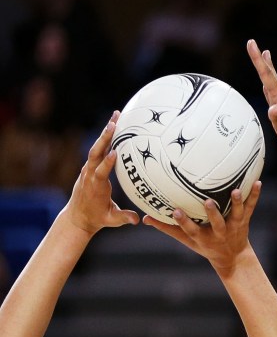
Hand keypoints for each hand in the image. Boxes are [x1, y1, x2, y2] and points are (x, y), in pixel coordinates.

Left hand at [65, 113, 140, 234]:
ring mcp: (89, 168)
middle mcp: (90, 174)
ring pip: (97, 147)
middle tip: (114, 122)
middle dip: (105, 137)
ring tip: (116, 116)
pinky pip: (98, 149)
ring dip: (106, 132)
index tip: (114, 151)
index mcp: (96, 186)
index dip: (107, 163)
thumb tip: (137, 220)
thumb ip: (124, 218)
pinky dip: (105, 138)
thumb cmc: (97, 218)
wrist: (78, 216)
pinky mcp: (90, 166)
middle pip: (96, 152)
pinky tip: (114, 128)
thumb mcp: (111, 220)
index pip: (101, 172)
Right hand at [142, 184, 260, 277]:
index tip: (175, 211)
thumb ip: (166, 228)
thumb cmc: (205, 245)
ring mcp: (233, 226)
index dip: (183, 221)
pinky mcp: (244, 221)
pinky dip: (254, 195)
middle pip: (216, 223)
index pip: (190, 229)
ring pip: (236, 214)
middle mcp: (219, 232)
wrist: (232, 257)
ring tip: (236, 190)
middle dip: (212, 213)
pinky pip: (250, 207)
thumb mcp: (186, 239)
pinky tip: (258, 182)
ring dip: (237, 203)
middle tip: (207, 202)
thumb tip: (144, 218)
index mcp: (203, 237)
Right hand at [247, 39, 276, 164]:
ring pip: (272, 84)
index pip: (267, 76)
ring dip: (266, 71)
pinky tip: (266, 88)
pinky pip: (272, 97)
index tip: (252, 43)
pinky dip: (267, 89)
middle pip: (270, 76)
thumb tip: (273, 108)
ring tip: (264, 58)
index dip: (258, 60)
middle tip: (254, 44)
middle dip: (261, 60)